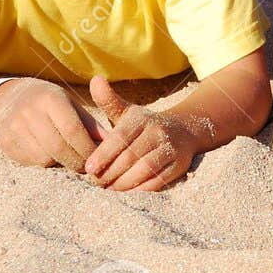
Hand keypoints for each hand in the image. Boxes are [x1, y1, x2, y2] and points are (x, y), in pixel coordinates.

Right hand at [0, 77, 101, 172]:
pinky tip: (52, 156)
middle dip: (77, 161)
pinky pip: (32, 162)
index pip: (73, 130)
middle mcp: (30, 112)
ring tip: (71, 159)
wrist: (10, 100)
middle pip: (59, 147)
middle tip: (88, 167)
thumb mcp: (72, 105)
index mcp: (51, 99)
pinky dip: (46, 163)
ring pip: (45, 158)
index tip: (98, 158)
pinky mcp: (5, 143)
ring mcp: (14, 128)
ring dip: (62, 163)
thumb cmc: (51, 103)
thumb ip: (91, 124)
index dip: (88, 148)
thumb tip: (113, 143)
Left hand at [83, 76, 198, 191]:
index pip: (120, 138)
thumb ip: (109, 100)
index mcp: (141, 118)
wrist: (183, 131)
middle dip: (110, 173)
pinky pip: (158, 181)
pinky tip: (127, 192)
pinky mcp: (179, 164)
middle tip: (96, 183)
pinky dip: (141, 189)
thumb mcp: (127, 111)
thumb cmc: (143, 125)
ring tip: (109, 189)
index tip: (89, 168)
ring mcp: (171, 148)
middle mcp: (158, 131)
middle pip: (130, 157)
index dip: (104, 154)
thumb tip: (95, 80)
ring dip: (124, 183)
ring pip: (145, 169)